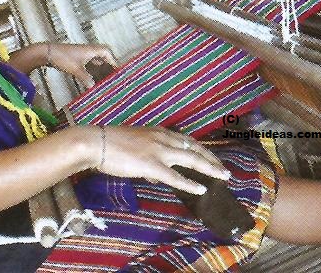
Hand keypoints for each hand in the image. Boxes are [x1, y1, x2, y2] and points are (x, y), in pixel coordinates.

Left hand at [49, 43, 116, 87]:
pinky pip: (89, 67)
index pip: (108, 54)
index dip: (113, 62)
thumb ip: (86, 79)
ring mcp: (84, 55)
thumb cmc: (63, 57)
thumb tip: (94, 88)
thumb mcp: (76, 69)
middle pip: (104, 59)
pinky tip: (92, 83)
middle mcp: (90, 51)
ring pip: (96, 64)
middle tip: (113, 80)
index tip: (117, 72)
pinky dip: (92, 74)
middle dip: (108, 69)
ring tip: (104, 83)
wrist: (47, 53)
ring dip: (100, 72)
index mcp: (92, 50)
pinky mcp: (78, 60)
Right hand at [84, 125, 231, 194]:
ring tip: (222, 176)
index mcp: (159, 132)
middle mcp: (163, 138)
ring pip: (190, 158)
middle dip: (211, 159)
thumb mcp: (135, 146)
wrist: (97, 142)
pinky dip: (189, 182)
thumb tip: (158, 175)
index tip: (212, 157)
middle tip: (224, 170)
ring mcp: (158, 150)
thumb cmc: (111, 144)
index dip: (202, 150)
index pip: (187, 140)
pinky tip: (200, 188)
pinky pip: (174, 176)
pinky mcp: (151, 164)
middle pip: (194, 147)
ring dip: (209, 167)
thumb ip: (149, 159)